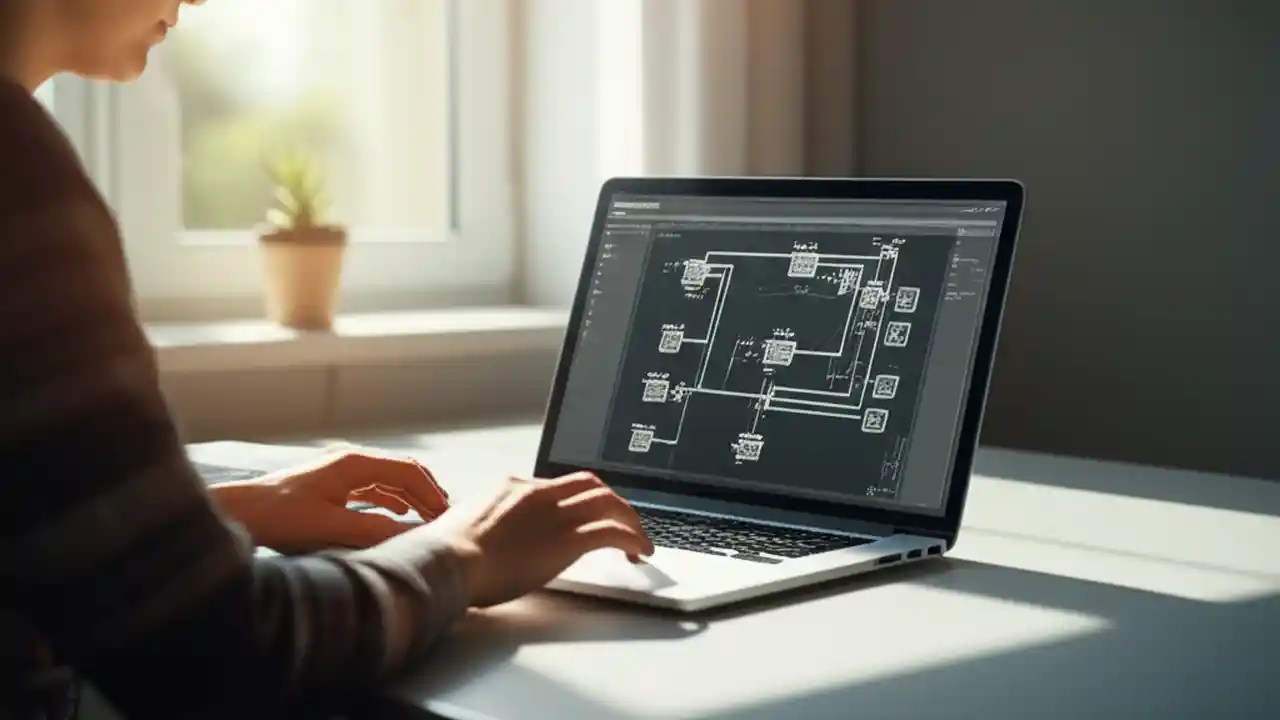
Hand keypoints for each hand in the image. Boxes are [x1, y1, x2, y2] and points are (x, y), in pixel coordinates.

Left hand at [209, 449, 449, 552]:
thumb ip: (373, 530)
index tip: (447, 516)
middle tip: (446, 518)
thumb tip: (412, 536)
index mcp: (354, 464)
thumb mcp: (330, 526)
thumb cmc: (280, 517)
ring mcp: (340, 472)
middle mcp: (350, 462)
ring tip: (429, 518)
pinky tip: (397, 514)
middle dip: (427, 493)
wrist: (240, 513)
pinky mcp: (330, 487)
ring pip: (388, 480)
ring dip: (411, 497)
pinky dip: (392, 500)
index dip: (432, 493)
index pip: (408, 471)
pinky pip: (372, 488)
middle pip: (402, 472)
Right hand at [431, 472, 654, 607]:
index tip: (579, 516)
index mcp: (512, 487)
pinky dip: (632, 538)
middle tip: (619, 520)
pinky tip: (639, 551)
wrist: (450, 561)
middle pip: (588, 484)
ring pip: (608, 502)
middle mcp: (538, 492)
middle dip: (609, 501)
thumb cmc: (447, 554)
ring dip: (628, 519)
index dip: (573, 501)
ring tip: (638, 538)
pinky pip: (613, 532)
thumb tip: (482, 538)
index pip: (554, 486)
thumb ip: (484, 525)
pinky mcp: (569, 539)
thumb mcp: (463, 526)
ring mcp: (556, 513)